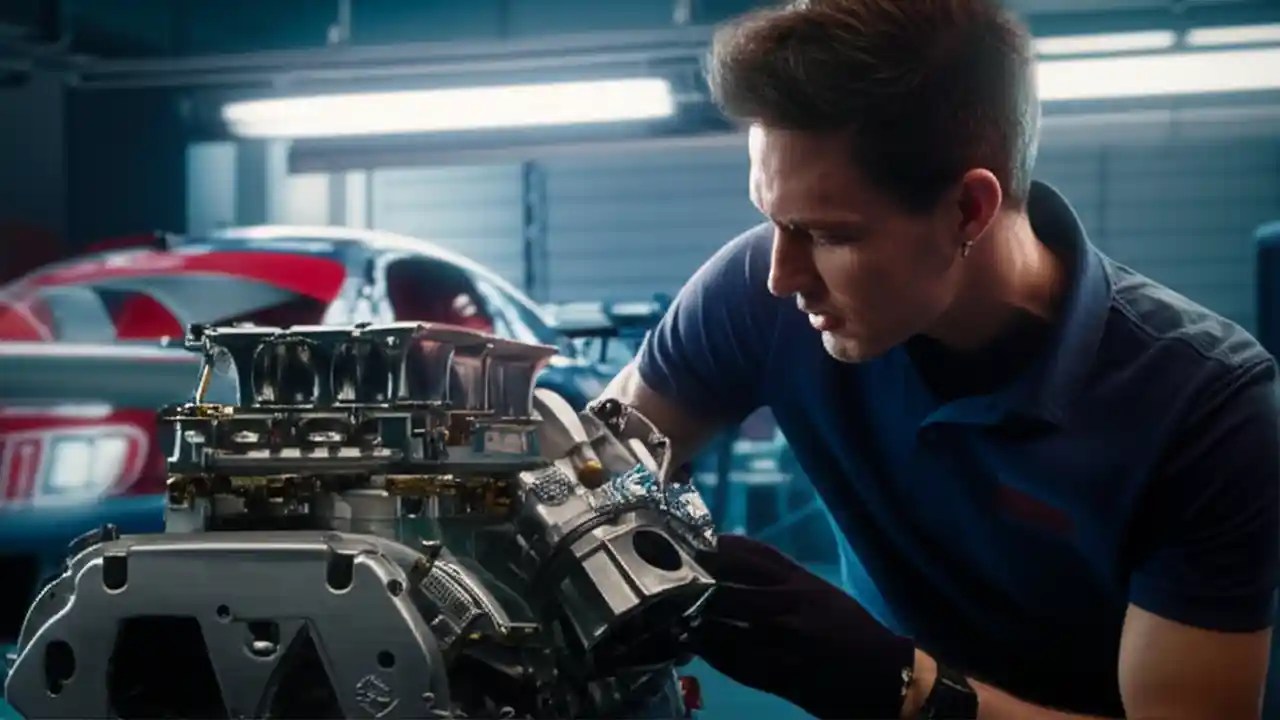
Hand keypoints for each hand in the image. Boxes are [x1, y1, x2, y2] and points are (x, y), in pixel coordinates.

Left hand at [690, 534, 916, 719]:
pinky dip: (711, 653)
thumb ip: (780, 573)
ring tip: (670, 616)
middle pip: (729, 591)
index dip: (715, 550)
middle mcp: (790, 608)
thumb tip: (734, 552)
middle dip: (695, 587)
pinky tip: (691, 645)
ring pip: (726, 629)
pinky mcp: (780, 676)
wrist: (885, 675)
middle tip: (666, 582)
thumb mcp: (819, 590)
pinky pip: (735, 664)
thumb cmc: (850, 628)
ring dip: (695, 623)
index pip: (750, 557)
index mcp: (801, 584)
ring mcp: (783, 644)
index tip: (687, 544)